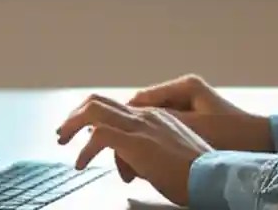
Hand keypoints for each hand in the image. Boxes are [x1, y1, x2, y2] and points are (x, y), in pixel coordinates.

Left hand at [57, 93, 212, 205]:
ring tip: (63, 141)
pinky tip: (81, 164)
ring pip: (93, 110)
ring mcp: (140, 127)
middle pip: (98, 101)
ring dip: (72, 125)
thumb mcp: (168, 157)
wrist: (214, 176)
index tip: (85, 134)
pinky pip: (99, 136)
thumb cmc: (197, 173)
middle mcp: (145, 116)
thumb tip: (126, 167)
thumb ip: (145, 155)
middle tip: (63, 131)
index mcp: (154, 116)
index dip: (95, 120)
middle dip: (75, 115)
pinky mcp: (136, 142)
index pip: (115, 108)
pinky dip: (85, 149)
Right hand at [130, 75, 274, 152]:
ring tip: (135, 155)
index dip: (123, 115)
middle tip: (120, 148)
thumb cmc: (233, 134)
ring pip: (155, 119)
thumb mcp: (194, 127)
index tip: (109, 133)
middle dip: (133, 128)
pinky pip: (168, 126)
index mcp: (184, 86)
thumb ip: (162, 121)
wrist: (263, 142)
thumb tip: (130, 120)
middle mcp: (185, 91)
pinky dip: (159, 139)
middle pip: (146, 108)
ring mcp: (191, 104)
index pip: (141, 98)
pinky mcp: (196, 118)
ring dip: (145, 135)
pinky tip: (154, 154)